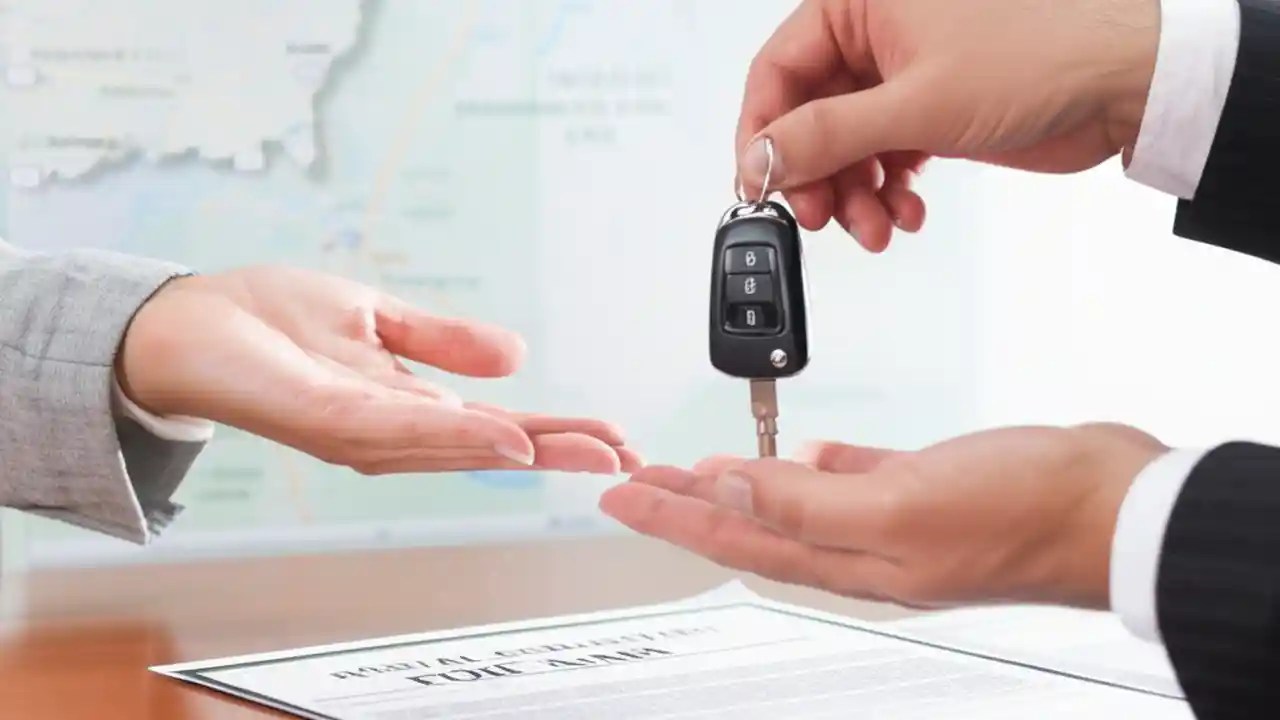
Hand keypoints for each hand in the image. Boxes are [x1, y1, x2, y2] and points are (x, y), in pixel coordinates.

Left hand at [117, 265, 641, 474]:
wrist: (181, 322)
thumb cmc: (266, 322)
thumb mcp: (376, 319)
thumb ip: (442, 340)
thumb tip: (517, 354)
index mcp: (410, 407)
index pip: (501, 425)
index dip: (561, 432)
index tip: (617, 437)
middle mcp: (393, 432)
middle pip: (492, 446)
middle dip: (562, 451)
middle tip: (628, 453)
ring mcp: (362, 432)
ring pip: (459, 446)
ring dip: (527, 449)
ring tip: (588, 447)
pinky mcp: (326, 419)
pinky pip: (400, 431)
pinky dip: (457, 438)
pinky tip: (504, 437)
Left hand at [601, 423, 1164, 609]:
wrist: (1116, 506)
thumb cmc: (1025, 514)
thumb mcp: (901, 508)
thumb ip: (810, 502)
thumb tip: (733, 485)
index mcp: (850, 559)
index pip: (733, 535)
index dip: (670, 515)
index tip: (619, 496)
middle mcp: (863, 546)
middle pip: (750, 522)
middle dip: (687, 501)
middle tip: (635, 479)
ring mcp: (895, 518)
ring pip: (794, 499)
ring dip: (743, 481)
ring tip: (698, 467)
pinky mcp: (928, 486)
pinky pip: (851, 477)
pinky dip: (817, 465)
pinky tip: (801, 451)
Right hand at [736, 0, 1158, 250]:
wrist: (1128, 82)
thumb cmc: (1044, 54)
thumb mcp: (916, 103)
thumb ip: (827, 135)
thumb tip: (760, 158)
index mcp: (859, 2)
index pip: (778, 70)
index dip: (763, 135)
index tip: (760, 186)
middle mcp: (875, 33)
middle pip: (808, 116)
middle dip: (817, 175)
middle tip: (824, 217)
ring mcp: (902, 73)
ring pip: (845, 145)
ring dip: (854, 193)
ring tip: (877, 225)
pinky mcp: (929, 108)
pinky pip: (883, 156)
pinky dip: (888, 190)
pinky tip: (907, 210)